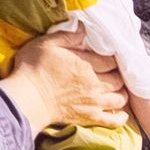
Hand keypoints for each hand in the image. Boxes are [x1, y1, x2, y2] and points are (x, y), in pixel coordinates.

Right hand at [2, 31, 129, 133]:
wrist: (27, 100)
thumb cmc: (33, 69)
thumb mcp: (47, 44)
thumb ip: (68, 36)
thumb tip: (84, 29)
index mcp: (86, 65)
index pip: (110, 61)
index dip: (112, 58)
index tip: (108, 57)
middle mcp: (95, 84)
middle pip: (118, 79)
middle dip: (118, 75)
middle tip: (113, 73)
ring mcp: (94, 103)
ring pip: (120, 98)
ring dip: (122, 93)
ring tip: (117, 90)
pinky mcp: (89, 118)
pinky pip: (113, 121)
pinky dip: (120, 117)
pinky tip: (120, 113)